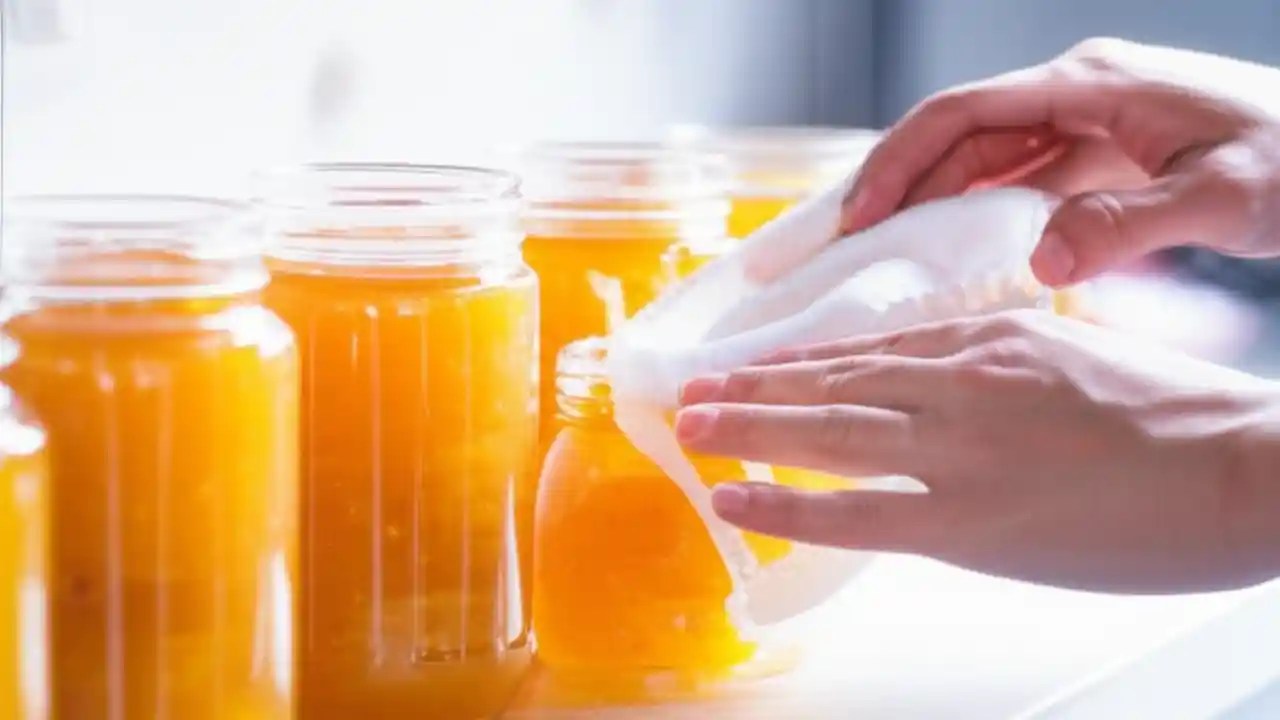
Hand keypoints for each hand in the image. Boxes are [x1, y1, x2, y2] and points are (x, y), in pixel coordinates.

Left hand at [674, 310, 1279, 592]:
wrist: (1243, 469)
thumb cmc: (1181, 421)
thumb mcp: (1078, 357)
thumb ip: (1006, 367)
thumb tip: (956, 389)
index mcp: (991, 340)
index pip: (870, 349)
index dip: (802, 361)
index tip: (758, 366)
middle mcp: (959, 382)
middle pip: (830, 381)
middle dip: (753, 389)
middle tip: (695, 393)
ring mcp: (956, 448)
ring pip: (824, 432)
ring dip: (746, 430)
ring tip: (692, 430)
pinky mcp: (966, 517)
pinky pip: (850, 511)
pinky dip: (782, 502)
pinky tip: (734, 498)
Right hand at [841, 38, 1279, 287]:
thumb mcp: (1224, 196)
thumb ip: (1128, 226)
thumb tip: (1040, 263)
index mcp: (1090, 83)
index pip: (964, 113)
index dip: (899, 162)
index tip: (857, 215)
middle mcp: (1078, 95)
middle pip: (961, 137)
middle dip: (899, 187)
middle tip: (849, 247)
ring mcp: (1089, 125)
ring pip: (984, 162)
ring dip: (932, 204)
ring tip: (883, 255)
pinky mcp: (1102, 158)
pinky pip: (1019, 184)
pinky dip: (979, 217)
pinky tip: (954, 254)